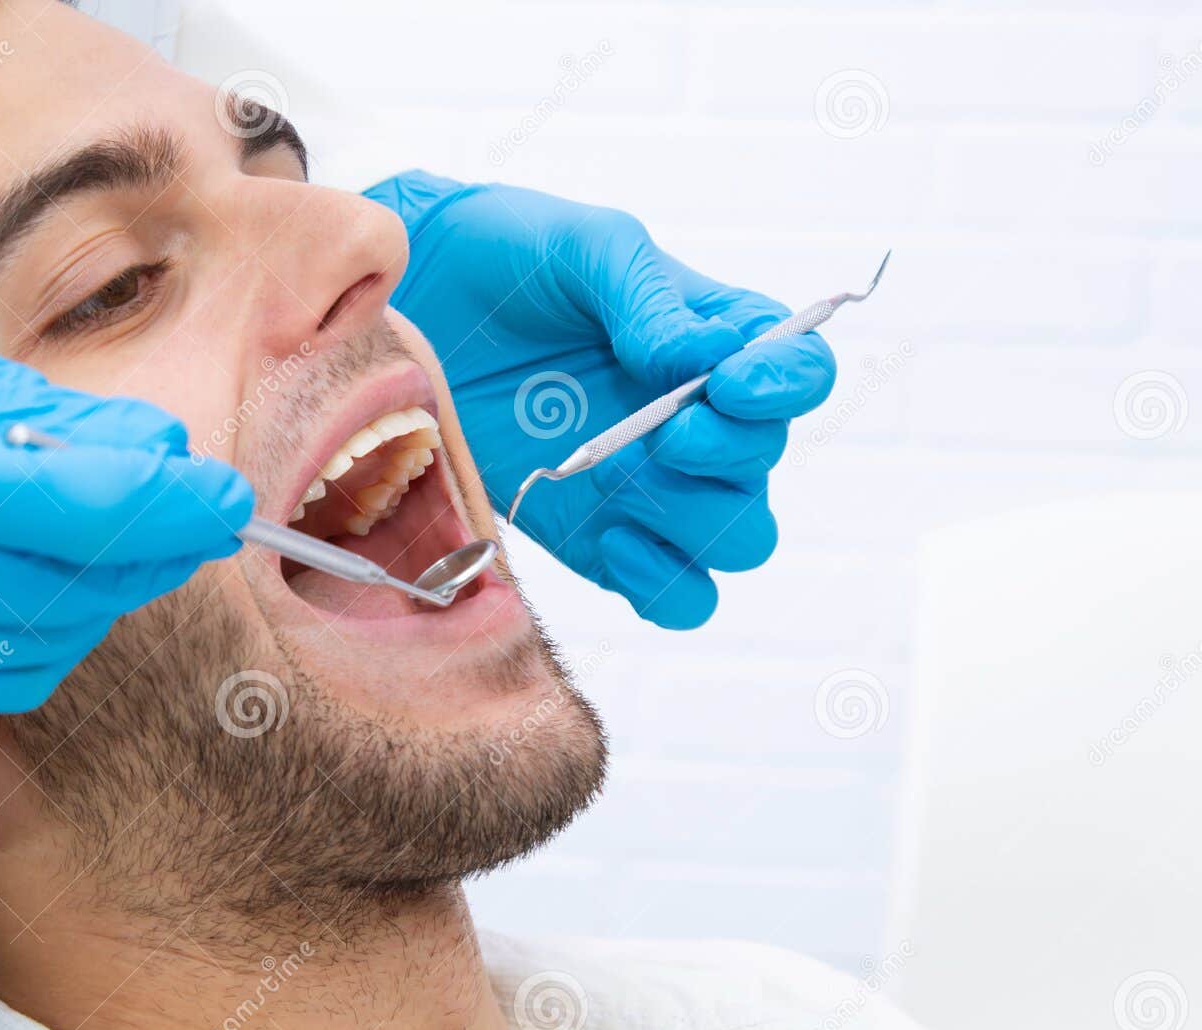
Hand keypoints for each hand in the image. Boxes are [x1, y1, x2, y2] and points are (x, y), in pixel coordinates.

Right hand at [0, 250, 251, 721]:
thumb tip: (131, 453)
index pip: (55, 508)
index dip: (160, 505)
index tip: (219, 491)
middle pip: (55, 592)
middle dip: (146, 550)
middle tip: (191, 505)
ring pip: (23, 656)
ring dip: (93, 598)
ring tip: (111, 532)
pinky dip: (24, 641)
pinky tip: (31, 584)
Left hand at [366, 172, 835, 627]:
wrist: (417, 307)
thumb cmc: (507, 259)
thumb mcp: (582, 249)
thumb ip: (646, 297)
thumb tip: (703, 355)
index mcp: (714, 340)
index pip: (797, 374)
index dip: (785, 387)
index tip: (730, 382)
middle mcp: (695, 419)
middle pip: (761, 468)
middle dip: (727, 456)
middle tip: (665, 432)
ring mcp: (649, 484)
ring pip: (733, 541)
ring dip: (699, 523)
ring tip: (627, 482)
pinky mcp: (597, 538)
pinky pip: (672, 594)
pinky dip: (664, 584)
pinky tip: (615, 540)